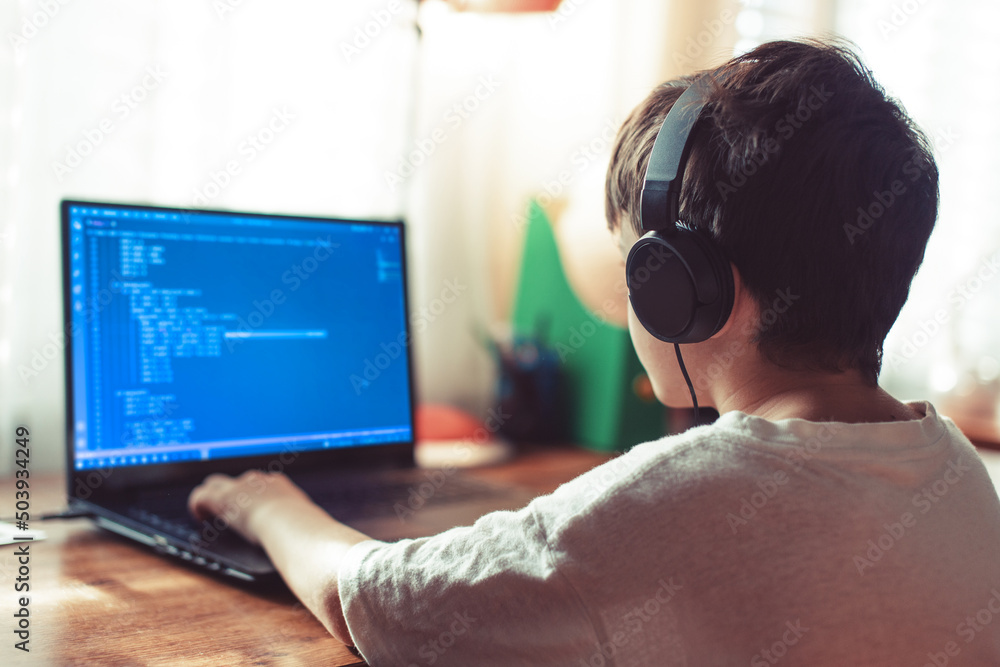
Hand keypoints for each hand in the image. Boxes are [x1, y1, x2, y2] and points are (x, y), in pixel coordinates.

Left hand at [188, 471, 313, 544]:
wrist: (290, 523)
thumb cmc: (305, 527)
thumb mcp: (308, 521)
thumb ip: (306, 524)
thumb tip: (317, 535)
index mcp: (278, 483)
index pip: (260, 483)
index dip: (251, 496)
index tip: (252, 509)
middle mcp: (257, 480)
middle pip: (235, 479)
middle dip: (228, 492)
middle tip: (227, 512)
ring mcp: (238, 487)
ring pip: (214, 483)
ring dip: (211, 498)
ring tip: (208, 515)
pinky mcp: (222, 499)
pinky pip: (200, 496)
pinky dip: (197, 507)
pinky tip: (200, 519)